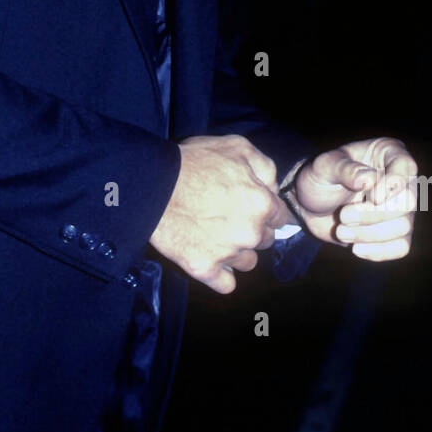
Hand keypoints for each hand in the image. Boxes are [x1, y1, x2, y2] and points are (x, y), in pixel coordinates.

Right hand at [149, 134, 288, 293]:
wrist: (152, 184)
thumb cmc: (193, 162)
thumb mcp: (236, 146)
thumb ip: (264, 166)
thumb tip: (273, 188)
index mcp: (262, 203)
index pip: (280, 217)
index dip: (265, 210)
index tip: (248, 205)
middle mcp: (251, 233)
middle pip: (265, 241)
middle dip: (252, 230)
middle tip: (228, 216)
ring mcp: (228, 254)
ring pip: (247, 263)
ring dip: (237, 252)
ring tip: (216, 236)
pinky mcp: (205, 269)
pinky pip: (226, 284)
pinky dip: (221, 274)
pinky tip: (212, 260)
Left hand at [291, 137, 416, 260]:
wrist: (308, 205)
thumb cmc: (319, 178)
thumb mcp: (324, 167)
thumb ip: (345, 169)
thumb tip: (369, 179)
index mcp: (388, 153)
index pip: (406, 166)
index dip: (394, 184)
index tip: (373, 197)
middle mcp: (401, 180)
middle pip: (408, 202)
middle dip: (373, 214)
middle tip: (343, 215)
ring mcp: (401, 208)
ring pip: (403, 227)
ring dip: (369, 234)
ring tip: (341, 231)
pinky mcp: (394, 232)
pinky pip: (401, 247)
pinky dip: (378, 251)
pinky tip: (355, 247)